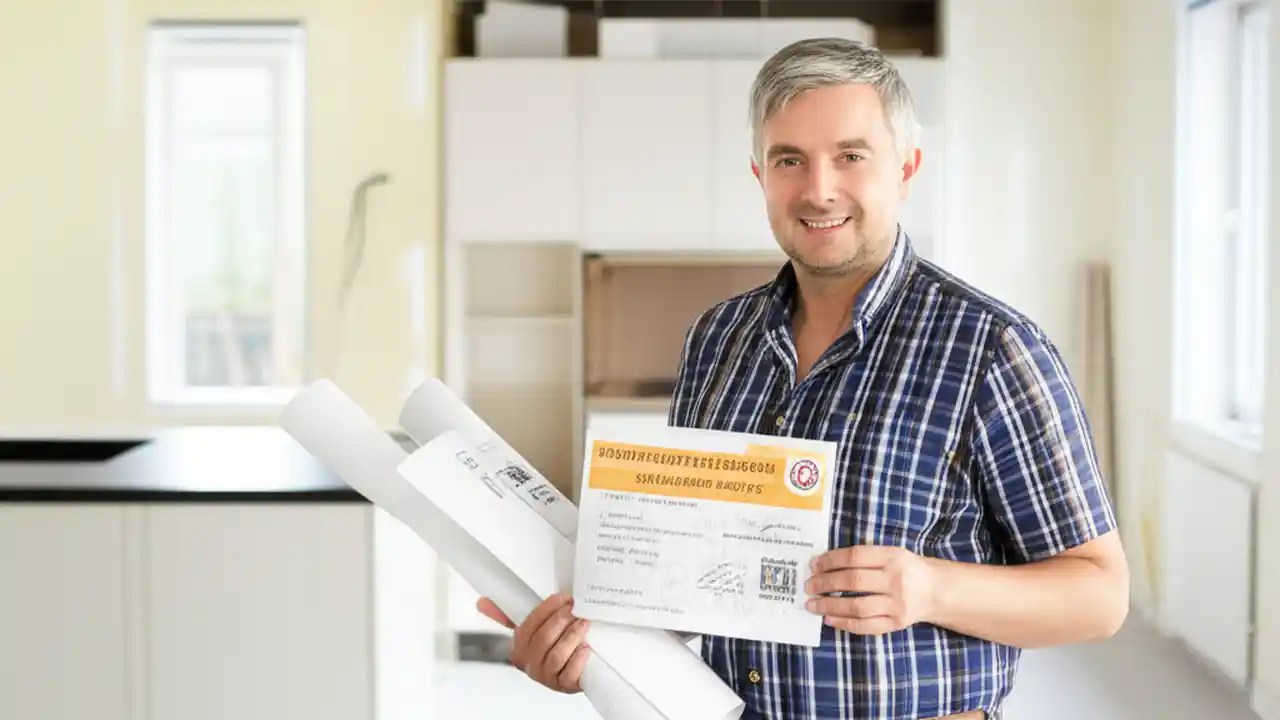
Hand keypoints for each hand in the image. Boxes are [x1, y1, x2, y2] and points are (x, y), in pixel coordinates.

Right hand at [476, 594, 591, 692]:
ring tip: (583, 624)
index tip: (562, 598)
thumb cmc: (550, 646)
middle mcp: (531, 665)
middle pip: (543, 640)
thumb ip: (507, 615)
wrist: (572, 671)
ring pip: (556, 656)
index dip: (546, 610)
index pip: (527, 626)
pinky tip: (585, 647)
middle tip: (574, 609)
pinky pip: (569, 674)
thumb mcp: (530, 629)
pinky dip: (578, 659)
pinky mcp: (566, 686)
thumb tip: (481, 603)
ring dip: (572, 636)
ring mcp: (548, 678)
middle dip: (560, 620)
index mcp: (519, 649)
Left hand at [804, 545, 937, 634]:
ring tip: (813, 605)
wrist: (936, 591)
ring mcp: (897, 604)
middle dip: (826, 584)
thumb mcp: (891, 553)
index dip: (830, 561)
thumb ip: (864, 557)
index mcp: (892, 557)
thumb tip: (824, 564)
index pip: (855, 557)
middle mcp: (895, 580)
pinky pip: (866, 626)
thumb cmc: (906, 569)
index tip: (813, 565)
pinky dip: (845, 623)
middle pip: (854, 581)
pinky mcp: (896, 623)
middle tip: (809, 586)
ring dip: (830, 606)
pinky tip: (829, 620)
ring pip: (857, 606)